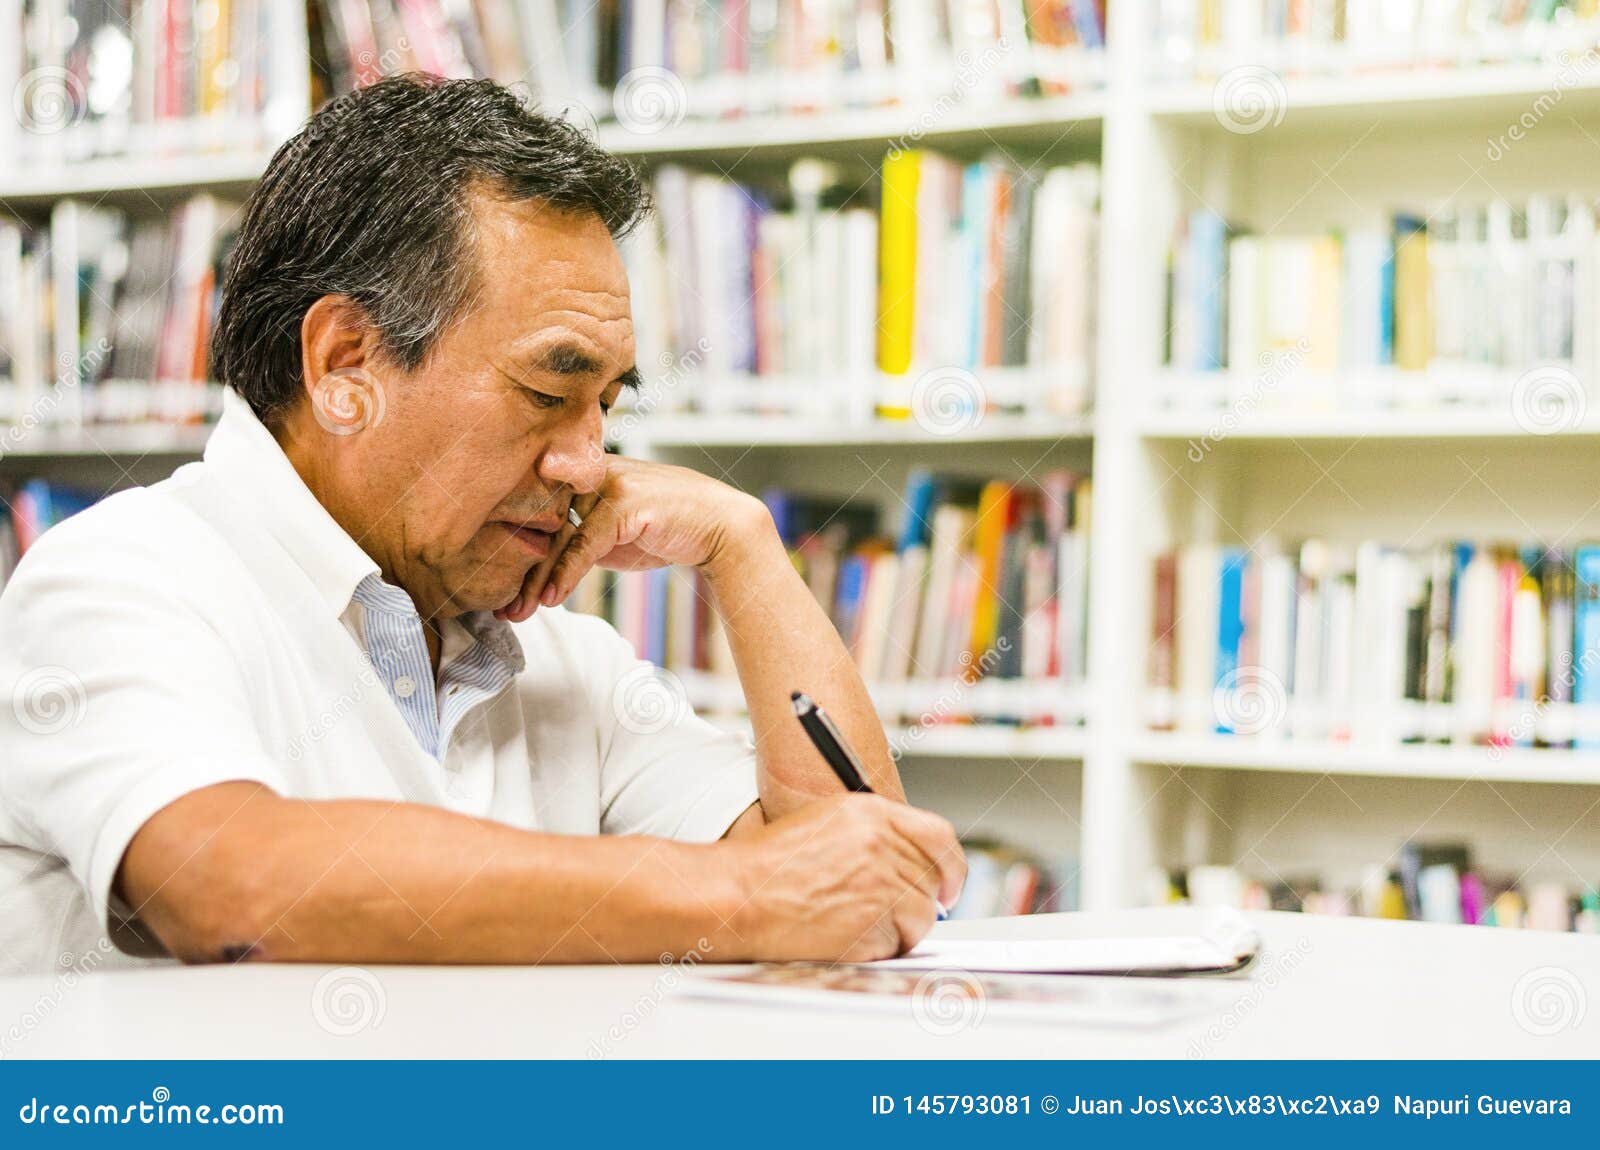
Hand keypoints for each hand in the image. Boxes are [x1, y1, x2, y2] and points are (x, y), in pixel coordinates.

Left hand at [496, 456, 769, 622]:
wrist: (722, 526)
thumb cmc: (669, 529)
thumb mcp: (616, 538)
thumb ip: (582, 542)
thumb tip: (545, 570)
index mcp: (586, 476)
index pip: (541, 513)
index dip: (519, 550)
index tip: (505, 589)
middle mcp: (593, 474)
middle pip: (543, 523)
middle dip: (521, 570)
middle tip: (503, 607)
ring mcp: (610, 483)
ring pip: (559, 534)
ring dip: (538, 578)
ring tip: (521, 610)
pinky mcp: (625, 502)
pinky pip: (585, 542)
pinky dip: (566, 573)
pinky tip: (552, 598)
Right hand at [721, 795, 966, 962]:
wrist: (739, 896)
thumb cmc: (770, 864)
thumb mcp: (828, 822)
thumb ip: (877, 833)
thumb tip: (912, 861)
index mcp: (873, 814)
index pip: (940, 837)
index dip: (951, 866)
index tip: (950, 885)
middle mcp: (882, 846)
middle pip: (932, 882)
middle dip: (915, 903)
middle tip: (888, 914)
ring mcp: (881, 887)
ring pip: (921, 917)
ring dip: (898, 929)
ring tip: (856, 925)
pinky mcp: (873, 926)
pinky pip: (897, 945)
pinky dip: (878, 949)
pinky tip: (846, 937)